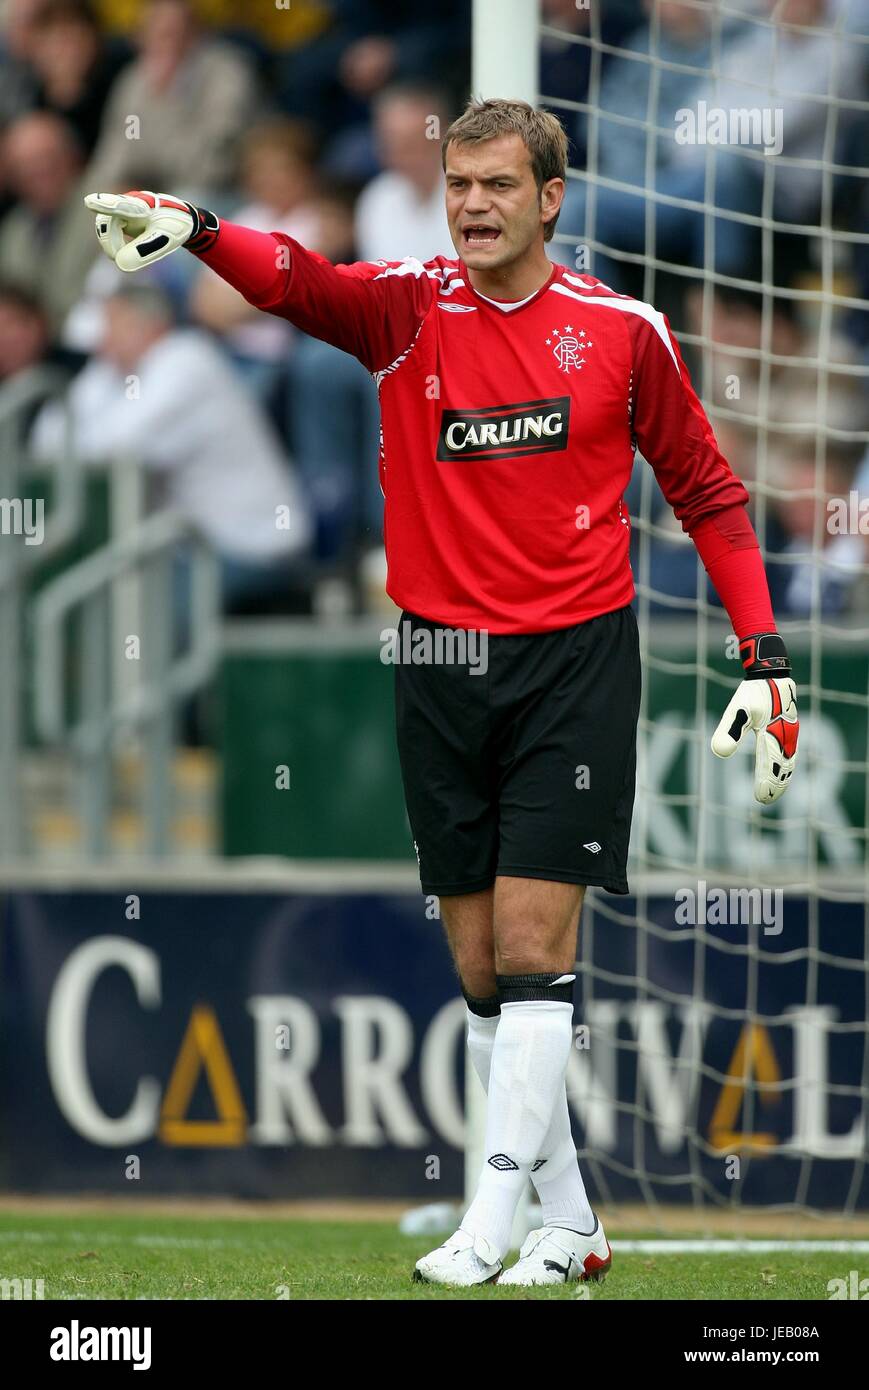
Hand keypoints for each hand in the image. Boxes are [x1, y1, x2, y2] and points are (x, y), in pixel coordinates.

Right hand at [83, 190, 217, 270]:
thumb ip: (144, 251)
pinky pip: (107, 231)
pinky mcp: (119, 216)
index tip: (90, 201)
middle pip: (106, 221)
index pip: (123, 206)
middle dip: (110, 243)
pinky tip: (124, 249)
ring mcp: (121, 208)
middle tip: (117, 257)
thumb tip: (119, 264)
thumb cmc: (174, 226)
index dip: (106, 205)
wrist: (180, 218)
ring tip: (124, 255)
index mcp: (143, 206)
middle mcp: (128, 202)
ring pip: (104, 226)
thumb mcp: (164, 241)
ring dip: (111, 244)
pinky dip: (114, 245)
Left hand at [711, 633, 798, 803]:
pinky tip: (780, 768)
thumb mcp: (739, 709)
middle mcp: (786, 735)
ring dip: (782, 775)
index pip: (771, 766)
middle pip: (783, 766)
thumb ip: (731, 730)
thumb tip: (719, 752)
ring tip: (775, 789)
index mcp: (775, 734)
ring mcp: (789, 731)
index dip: (767, 783)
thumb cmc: (755, 690)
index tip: (760, 798)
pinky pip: (789, 750)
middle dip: (776, 784)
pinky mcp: (788, 726)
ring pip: (788, 759)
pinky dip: (785, 763)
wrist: (770, 670)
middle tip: (766, 800)